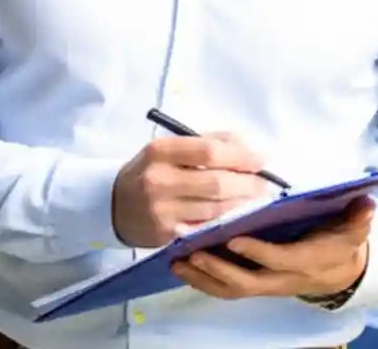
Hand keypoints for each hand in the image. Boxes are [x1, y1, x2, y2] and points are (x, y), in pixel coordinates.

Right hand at [112, 132, 271, 246]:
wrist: (112, 205)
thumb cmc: (149, 172)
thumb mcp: (167, 149)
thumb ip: (205, 142)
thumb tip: (246, 147)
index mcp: (159, 152)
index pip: (208, 151)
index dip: (241, 156)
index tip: (261, 160)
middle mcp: (158, 180)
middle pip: (216, 182)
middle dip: (248, 183)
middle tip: (265, 184)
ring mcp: (162, 210)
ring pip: (216, 209)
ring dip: (243, 204)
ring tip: (257, 199)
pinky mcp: (167, 235)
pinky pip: (207, 228)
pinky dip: (227, 222)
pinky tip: (238, 217)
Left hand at [171, 195, 373, 300]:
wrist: (339, 271)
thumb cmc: (339, 242)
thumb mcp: (353, 229)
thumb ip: (357, 217)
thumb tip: (367, 203)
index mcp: (305, 261)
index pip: (279, 260)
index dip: (258, 252)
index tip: (234, 237)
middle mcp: (282, 278)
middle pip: (247, 282)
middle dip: (219, 269)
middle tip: (192, 253)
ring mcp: (265, 284)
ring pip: (231, 289)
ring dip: (203, 278)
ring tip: (177, 261)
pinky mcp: (252, 284)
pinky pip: (225, 289)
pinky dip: (201, 281)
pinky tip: (180, 266)